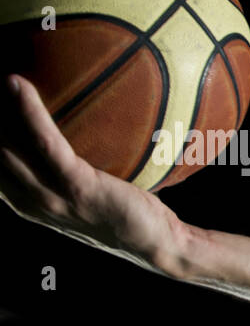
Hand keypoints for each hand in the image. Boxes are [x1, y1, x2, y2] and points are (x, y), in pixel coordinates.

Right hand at [0, 74, 188, 273]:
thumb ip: (60, 173)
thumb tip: (54, 137)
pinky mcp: (76, 186)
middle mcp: (30, 202)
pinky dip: (28, 111)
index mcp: (26, 203)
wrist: (159, 243)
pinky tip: (15, 82)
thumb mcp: (81, 195)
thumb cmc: (125, 214)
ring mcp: (51, 197)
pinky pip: (44, 142)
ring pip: (4, 147)